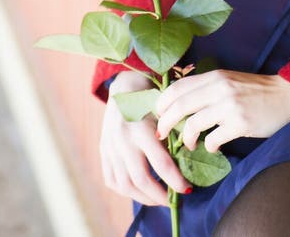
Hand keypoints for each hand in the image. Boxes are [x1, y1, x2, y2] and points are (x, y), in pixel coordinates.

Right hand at [100, 70, 191, 205]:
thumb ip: (172, 137)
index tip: (187, 189)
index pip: (161, 163)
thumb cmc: (151, 100)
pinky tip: (139, 191)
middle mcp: (123, 140)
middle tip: (173, 200)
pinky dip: (126, 191)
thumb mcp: (164, 113)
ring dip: (144, 198)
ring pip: (125, 185)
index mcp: (141, 128)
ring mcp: (110, 147)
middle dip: (159, 196)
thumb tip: (185, 166)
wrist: (124, 88)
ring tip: (158, 200)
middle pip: (141, 180)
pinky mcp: (102, 152)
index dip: (175, 180)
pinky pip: (111, 180)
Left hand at [156, 70, 289, 152]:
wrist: (289, 95)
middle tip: (162, 134)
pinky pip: (213, 139)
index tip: (158, 115)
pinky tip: (213, 146)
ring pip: (192, 124)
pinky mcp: (240, 124)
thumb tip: (178, 104)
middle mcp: (220, 88)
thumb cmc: (256, 90)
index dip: (162, 103)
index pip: (177, 87)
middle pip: (179, 106)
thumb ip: (207, 88)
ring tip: (189, 144)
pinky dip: (208, 146)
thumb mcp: (229, 81)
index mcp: (215, 76)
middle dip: (165, 123)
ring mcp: (230, 106)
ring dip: (186, 138)